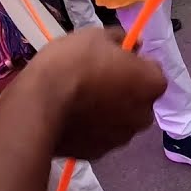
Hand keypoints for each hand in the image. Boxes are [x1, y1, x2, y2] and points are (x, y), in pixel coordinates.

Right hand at [29, 29, 166, 160]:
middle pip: (138, 97)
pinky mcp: (97, 153)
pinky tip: (71, 118)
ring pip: (119, 118)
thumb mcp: (97, 36)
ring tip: (79, 99)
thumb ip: (121, 39)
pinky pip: (99, 135)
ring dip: (108, 110)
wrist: (37, 105)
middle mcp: (145, 114)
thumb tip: (133, 44)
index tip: (113, 59)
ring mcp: (122, 137)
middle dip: (123, 89)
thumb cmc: (72, 64)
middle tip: (95, 79)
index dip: (132, 62)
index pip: (151, 69)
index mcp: (153, 84)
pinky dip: (91, 128)